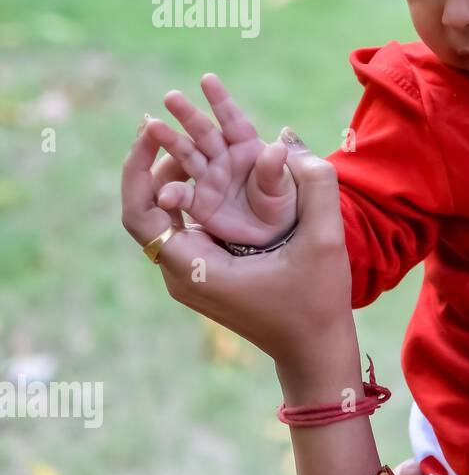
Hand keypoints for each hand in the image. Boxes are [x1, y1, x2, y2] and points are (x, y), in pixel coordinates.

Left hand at [122, 123, 353, 372]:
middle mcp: (182, 273)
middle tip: (168, 124)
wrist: (315, 350)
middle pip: (146, 210)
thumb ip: (316, 186)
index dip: (138, 170)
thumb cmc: (317, 303)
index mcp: (197, 269)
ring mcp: (191, 275)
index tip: (153, 131)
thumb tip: (288, 138)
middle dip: (153, 164)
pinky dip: (190, 195)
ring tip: (189, 138)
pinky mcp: (204, 274)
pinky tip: (212, 169)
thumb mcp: (324, 241)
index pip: (141, 215)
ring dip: (172, 176)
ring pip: (163, 217)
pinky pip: (184, 226)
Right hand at [141, 73, 297, 246]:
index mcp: (247, 146)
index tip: (207, 79)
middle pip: (204, 132)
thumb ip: (276, 171)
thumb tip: (277, 149)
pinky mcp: (198, 202)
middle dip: (188, 114)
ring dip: (171, 141)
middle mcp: (223, 157)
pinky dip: (172, 193)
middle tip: (171, 97)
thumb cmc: (283, 204)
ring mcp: (208, 177)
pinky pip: (182, 195)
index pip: (233, 120)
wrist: (274, 235)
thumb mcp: (285, 188)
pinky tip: (164, 195)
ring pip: (186, 155)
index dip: (221, 100)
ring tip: (154, 126)